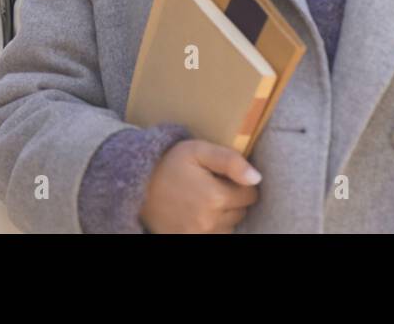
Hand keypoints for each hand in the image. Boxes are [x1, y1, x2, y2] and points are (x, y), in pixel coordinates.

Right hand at [138, 139, 261, 232]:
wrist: (137, 185)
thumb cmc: (170, 163)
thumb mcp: (199, 150)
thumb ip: (230, 161)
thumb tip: (256, 178)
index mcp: (215, 197)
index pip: (251, 194)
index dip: (241, 182)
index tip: (224, 175)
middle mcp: (209, 221)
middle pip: (241, 211)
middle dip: (233, 198)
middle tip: (212, 184)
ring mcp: (199, 235)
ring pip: (230, 226)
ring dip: (224, 214)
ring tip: (204, 198)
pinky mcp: (189, 241)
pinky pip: (216, 236)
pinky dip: (213, 226)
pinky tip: (200, 213)